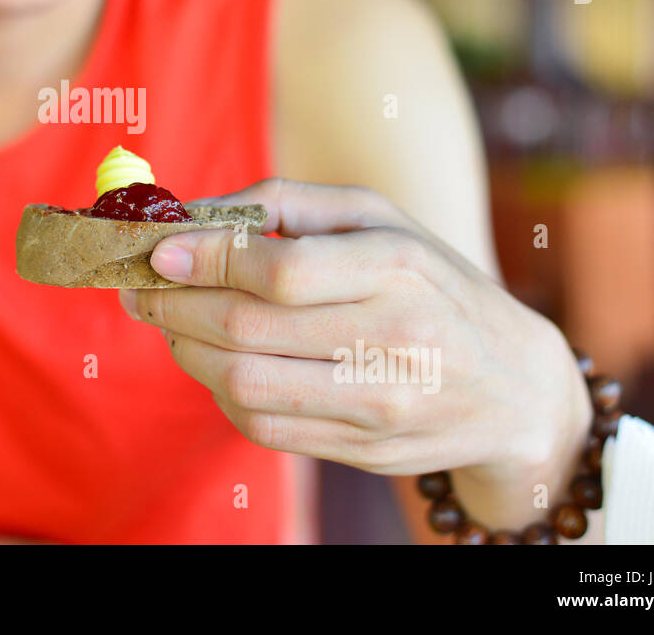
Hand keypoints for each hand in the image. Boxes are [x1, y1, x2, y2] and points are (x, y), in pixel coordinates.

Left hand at [117, 178, 593, 533]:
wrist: (513, 387)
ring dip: (185, 351)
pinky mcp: (363, 451)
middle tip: (139, 288)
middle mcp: (393, 341)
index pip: (280, 272)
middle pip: (248, 331)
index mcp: (398, 269)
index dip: (205, 261)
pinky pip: (262, 427)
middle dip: (174, 306)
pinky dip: (219, 392)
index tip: (156, 252)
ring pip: (243, 386)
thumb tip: (187, 215)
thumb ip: (282, 203)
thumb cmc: (429, 281)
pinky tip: (213, 361)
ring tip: (169, 322)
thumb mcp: (377, 218)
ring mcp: (379, 406)